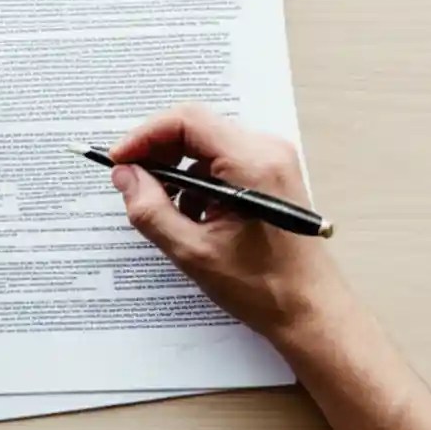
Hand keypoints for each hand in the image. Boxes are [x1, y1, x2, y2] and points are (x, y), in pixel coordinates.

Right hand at [109, 104, 340, 341]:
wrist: (311, 309)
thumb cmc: (263, 287)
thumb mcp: (194, 252)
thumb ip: (151, 210)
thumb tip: (125, 176)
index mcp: (252, 163)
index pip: (188, 120)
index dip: (145, 135)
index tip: (119, 160)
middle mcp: (267, 150)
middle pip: (197, 127)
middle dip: (158, 151)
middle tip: (131, 181)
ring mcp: (273, 160)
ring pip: (207, 144)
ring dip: (177, 168)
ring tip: (163, 207)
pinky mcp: (272, 174)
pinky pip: (223, 160)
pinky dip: (198, 179)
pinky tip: (192, 215)